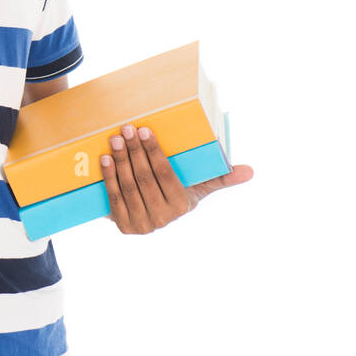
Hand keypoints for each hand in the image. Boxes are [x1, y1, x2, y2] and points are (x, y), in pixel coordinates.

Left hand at [101, 124, 253, 234]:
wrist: (152, 217)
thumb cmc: (178, 194)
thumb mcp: (199, 187)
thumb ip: (221, 178)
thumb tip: (250, 171)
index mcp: (182, 206)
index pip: (165, 175)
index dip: (153, 152)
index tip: (144, 131)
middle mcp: (162, 218)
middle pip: (144, 179)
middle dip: (134, 152)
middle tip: (127, 129)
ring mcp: (141, 225)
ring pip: (128, 187)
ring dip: (120, 161)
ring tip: (115, 139)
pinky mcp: (124, 227)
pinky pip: (114, 198)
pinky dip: (109, 177)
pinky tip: (105, 158)